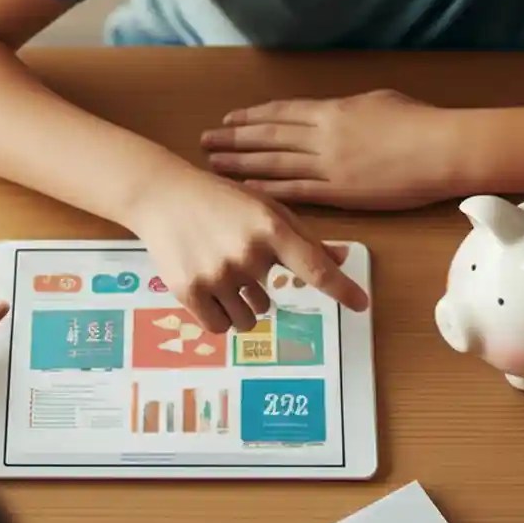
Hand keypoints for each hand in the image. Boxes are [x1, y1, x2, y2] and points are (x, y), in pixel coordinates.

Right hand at [128, 171, 368, 334]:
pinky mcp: (190, 291)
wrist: (162, 195)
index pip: (315, 267)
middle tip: (231, 261)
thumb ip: (302, 237)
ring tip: (217, 275)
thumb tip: (340, 259)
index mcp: (271, 228)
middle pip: (269, 300)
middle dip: (255, 289)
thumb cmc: (220, 201)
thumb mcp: (264, 207)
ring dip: (237, 308)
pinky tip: (206, 289)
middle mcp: (248, 253)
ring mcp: (218, 274)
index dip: (341, 289)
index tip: (362, 305)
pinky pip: (219, 327)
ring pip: (246, 320)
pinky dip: (217, 317)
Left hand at [201, 90, 458, 210]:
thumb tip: (332, 113)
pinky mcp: (339, 193)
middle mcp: (322, 137)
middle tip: (205, 141)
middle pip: (267, 137)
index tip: (229, 120)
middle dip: (234, 139)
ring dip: (241, 164)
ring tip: (214, 164)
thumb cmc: (418, 121)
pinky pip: (295, 192)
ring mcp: (328, 166)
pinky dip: (267, 191)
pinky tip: (245, 191)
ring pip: (273, 164)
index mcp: (331, 111)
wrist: (441, 150)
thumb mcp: (378, 101)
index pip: (281, 113)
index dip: (252, 117)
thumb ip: (347, 110)